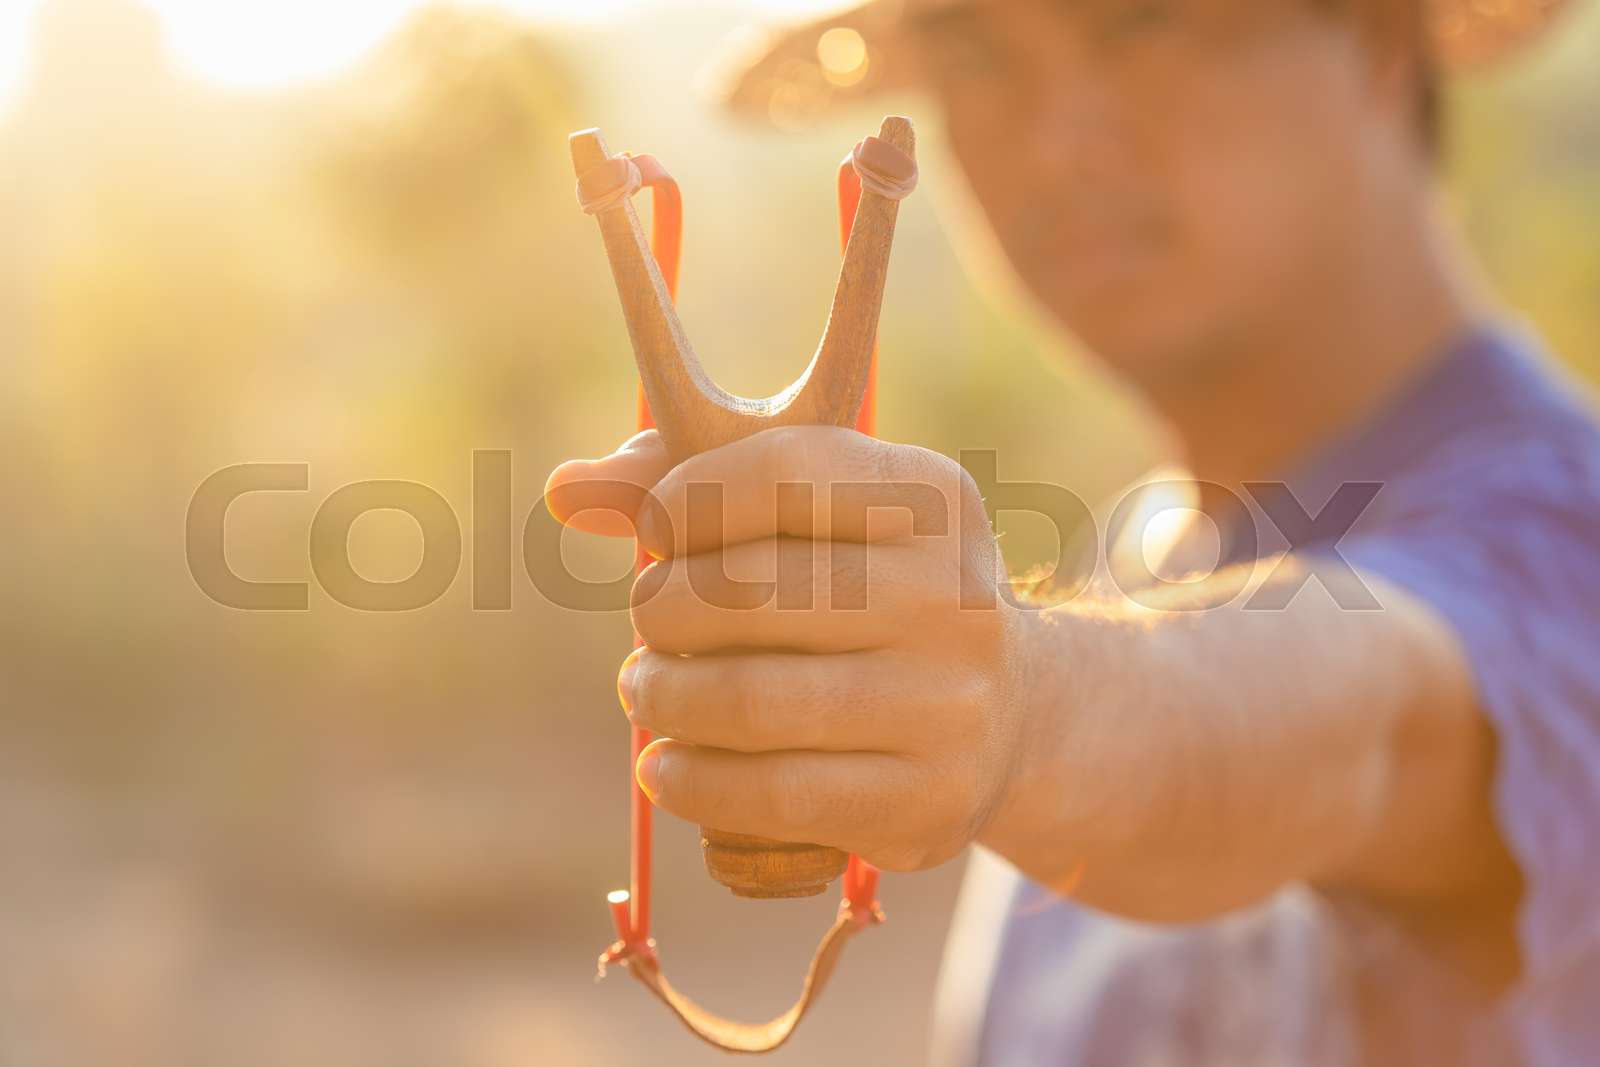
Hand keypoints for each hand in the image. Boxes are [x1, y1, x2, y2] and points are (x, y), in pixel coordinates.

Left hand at [545, 425, 1028, 871]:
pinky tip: (666, 768)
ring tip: (646, 692)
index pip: (783, 469)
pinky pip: (775, 796)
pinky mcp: (926, 801)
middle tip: (649, 623)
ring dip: (663, 698)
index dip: (687, 499)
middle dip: (663, 608)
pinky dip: (693, 782)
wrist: (1015, 715)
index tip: (659, 535)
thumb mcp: (824, 521)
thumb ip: (693, 487)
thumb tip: (564, 488)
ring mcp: (948, 707)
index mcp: (931, 501)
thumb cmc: (880, 596)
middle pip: (750, 593)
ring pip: (751, 702)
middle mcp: (952, 597)